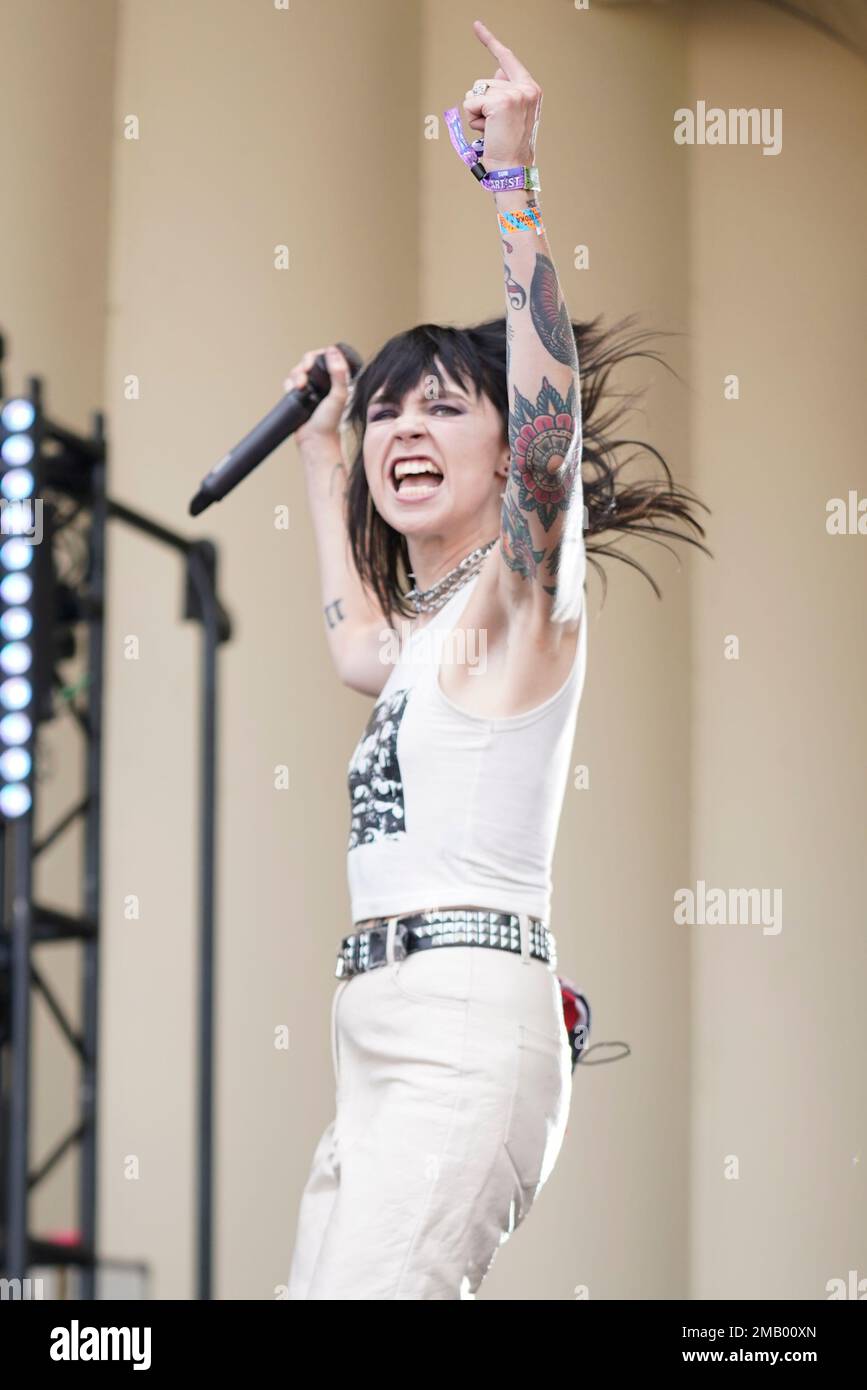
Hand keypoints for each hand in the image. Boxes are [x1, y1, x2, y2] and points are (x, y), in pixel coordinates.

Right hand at [284, 345, 350, 448]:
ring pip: (298, 370)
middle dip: (303, 366)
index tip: (314, 363)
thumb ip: (339, 373)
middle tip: (304, 378)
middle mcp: (324, 383)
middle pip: (309, 362)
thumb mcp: (339, 396)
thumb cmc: (329, 423)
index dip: (318, 356)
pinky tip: (294, 392)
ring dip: (295, 376)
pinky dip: (289, 385)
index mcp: (337, 380)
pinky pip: (290, 382)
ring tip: (299, 388)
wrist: (314, 440)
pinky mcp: (299, 396)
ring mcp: (311, 389)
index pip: (326, 357)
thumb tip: (333, 351)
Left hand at [462, 19, 541, 167]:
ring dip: (477, 114)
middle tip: (496, 127)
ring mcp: (514, 94)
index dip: (490, 41)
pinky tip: (488, 132)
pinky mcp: (500, 102)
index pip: (506, 58)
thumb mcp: (511, 115)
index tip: (476, 25)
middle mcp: (526, 87)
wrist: (513, 168)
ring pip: (476, 93)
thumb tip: (494, 71)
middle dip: (482, 105)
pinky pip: (472, 104)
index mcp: (530, 88)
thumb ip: (504, 91)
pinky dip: (474, 119)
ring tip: (492, 130)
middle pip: (484, 81)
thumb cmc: (509, 146)